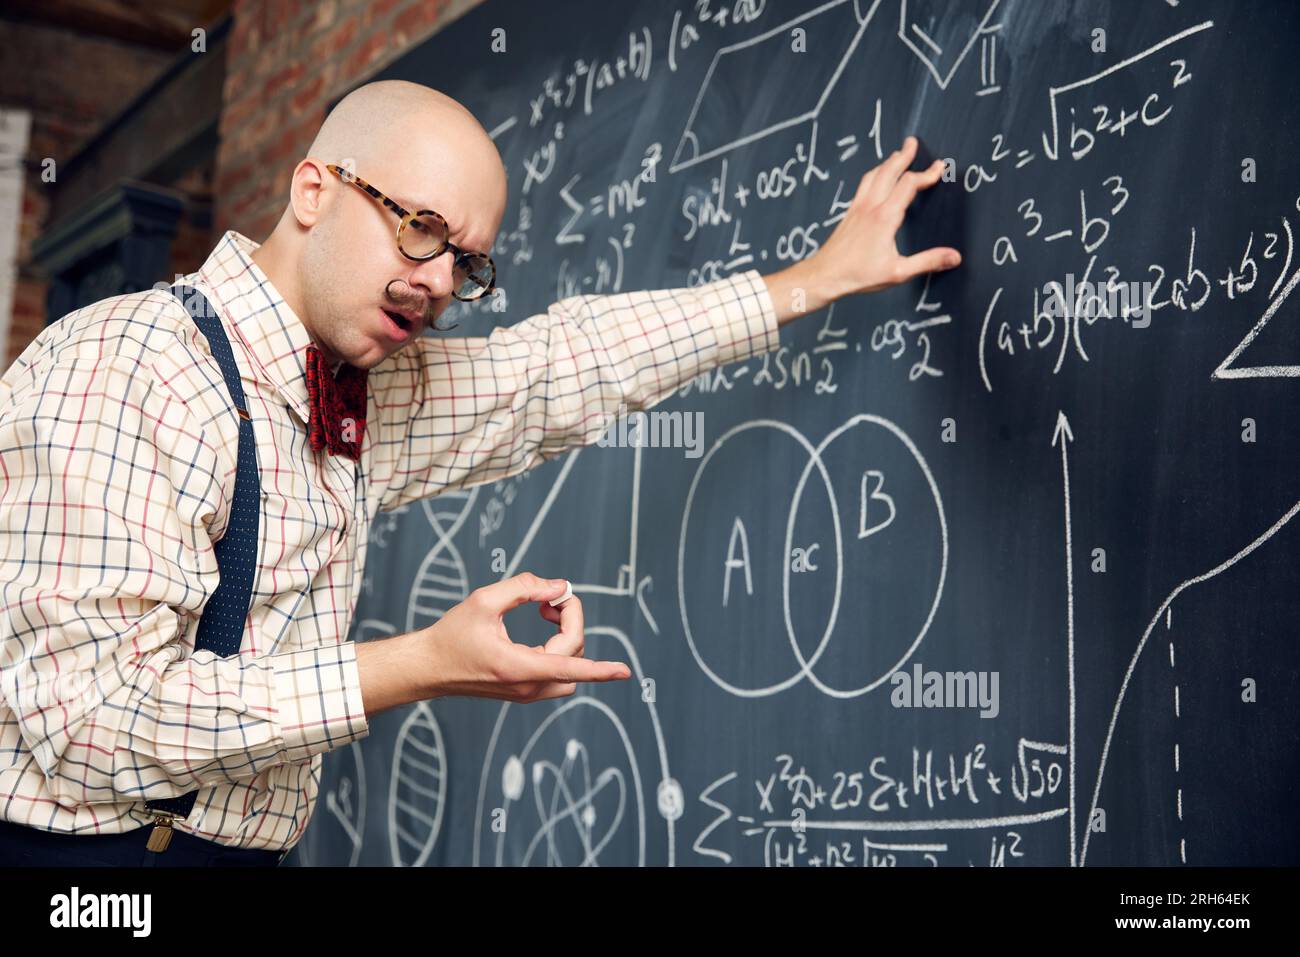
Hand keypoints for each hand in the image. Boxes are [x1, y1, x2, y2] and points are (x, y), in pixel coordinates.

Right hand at [420, 572, 630, 702]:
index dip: (600, 669)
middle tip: (549, 598)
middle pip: (573, 657)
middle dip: (571, 622)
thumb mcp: (484, 600)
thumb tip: (560, 587)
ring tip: (545, 611)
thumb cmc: (452, 634)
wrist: (428, 667)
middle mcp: (525, 686)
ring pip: (569, 670)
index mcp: (516, 667)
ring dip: (568, 638)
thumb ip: (525, 587)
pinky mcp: (523, 692)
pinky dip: (559, 648)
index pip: (569, 666)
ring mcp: (525, 693)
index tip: (625, 672)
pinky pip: (558, 673)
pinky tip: (542, 625)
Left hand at [808, 135, 960, 298]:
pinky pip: (863, 185)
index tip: (939, 167)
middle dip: (904, 155)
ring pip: (873, 175)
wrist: (825, 275)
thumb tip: (954, 257)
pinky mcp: (849, 212)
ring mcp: (858, 207)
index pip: (909, 184)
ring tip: (898, 154)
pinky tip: (876, 177)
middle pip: (889, 171)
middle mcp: (871, 207)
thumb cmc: (858, 275)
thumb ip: (927, 261)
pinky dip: (874, 174)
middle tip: (913, 142)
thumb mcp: (898, 272)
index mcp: (885, 217)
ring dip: (888, 162)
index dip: (926, 174)